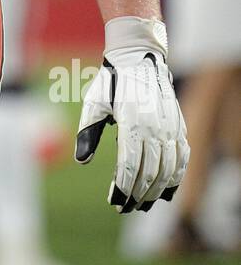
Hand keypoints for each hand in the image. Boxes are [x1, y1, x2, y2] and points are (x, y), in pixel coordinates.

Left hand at [75, 17, 189, 212]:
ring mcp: (170, 127)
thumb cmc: (111, 82)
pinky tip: (166, 190)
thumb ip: (88, 133)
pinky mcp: (179, 126)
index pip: (129, 166)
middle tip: (127, 207)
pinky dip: (176, 176)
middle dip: (138, 195)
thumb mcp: (94, 104)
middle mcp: (155, 127)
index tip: (115, 202)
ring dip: (157, 191)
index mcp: (132, 122)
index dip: (122, 188)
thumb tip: (81, 161)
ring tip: (144, 203)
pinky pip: (182, 157)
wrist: (139, 57)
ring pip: (168, 169)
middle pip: (150, 172)